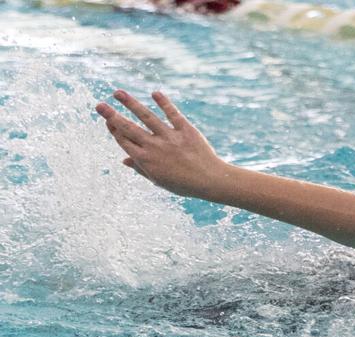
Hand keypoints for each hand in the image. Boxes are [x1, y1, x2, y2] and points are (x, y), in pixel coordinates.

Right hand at [95, 90, 229, 199]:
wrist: (211, 181)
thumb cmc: (184, 183)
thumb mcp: (159, 180)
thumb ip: (141, 168)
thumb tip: (123, 160)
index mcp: (146, 160)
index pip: (124, 141)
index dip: (114, 130)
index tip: (107, 120)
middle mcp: (155, 147)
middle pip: (129, 128)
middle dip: (112, 116)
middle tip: (99, 105)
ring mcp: (170, 137)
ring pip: (147, 117)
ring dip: (131, 103)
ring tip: (118, 93)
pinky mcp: (186, 131)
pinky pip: (173, 114)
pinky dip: (164, 103)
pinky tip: (155, 93)